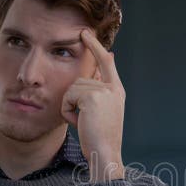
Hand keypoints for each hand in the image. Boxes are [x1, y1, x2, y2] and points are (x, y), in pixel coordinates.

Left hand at [61, 29, 125, 181]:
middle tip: (83, 121)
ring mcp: (105, 91)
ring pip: (72, 87)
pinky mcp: (93, 97)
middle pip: (80, 79)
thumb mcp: (101, 112)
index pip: (105, 61)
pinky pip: (68, 96)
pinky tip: (79, 123)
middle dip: (73, 100)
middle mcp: (113, 88)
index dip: (94, 46)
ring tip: (83, 122)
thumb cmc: (100, 138)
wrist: (105, 154)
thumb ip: (97, 92)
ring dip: (70, 106)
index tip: (84, 32)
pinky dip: (68, 111)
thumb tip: (94, 76)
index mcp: (117, 91)